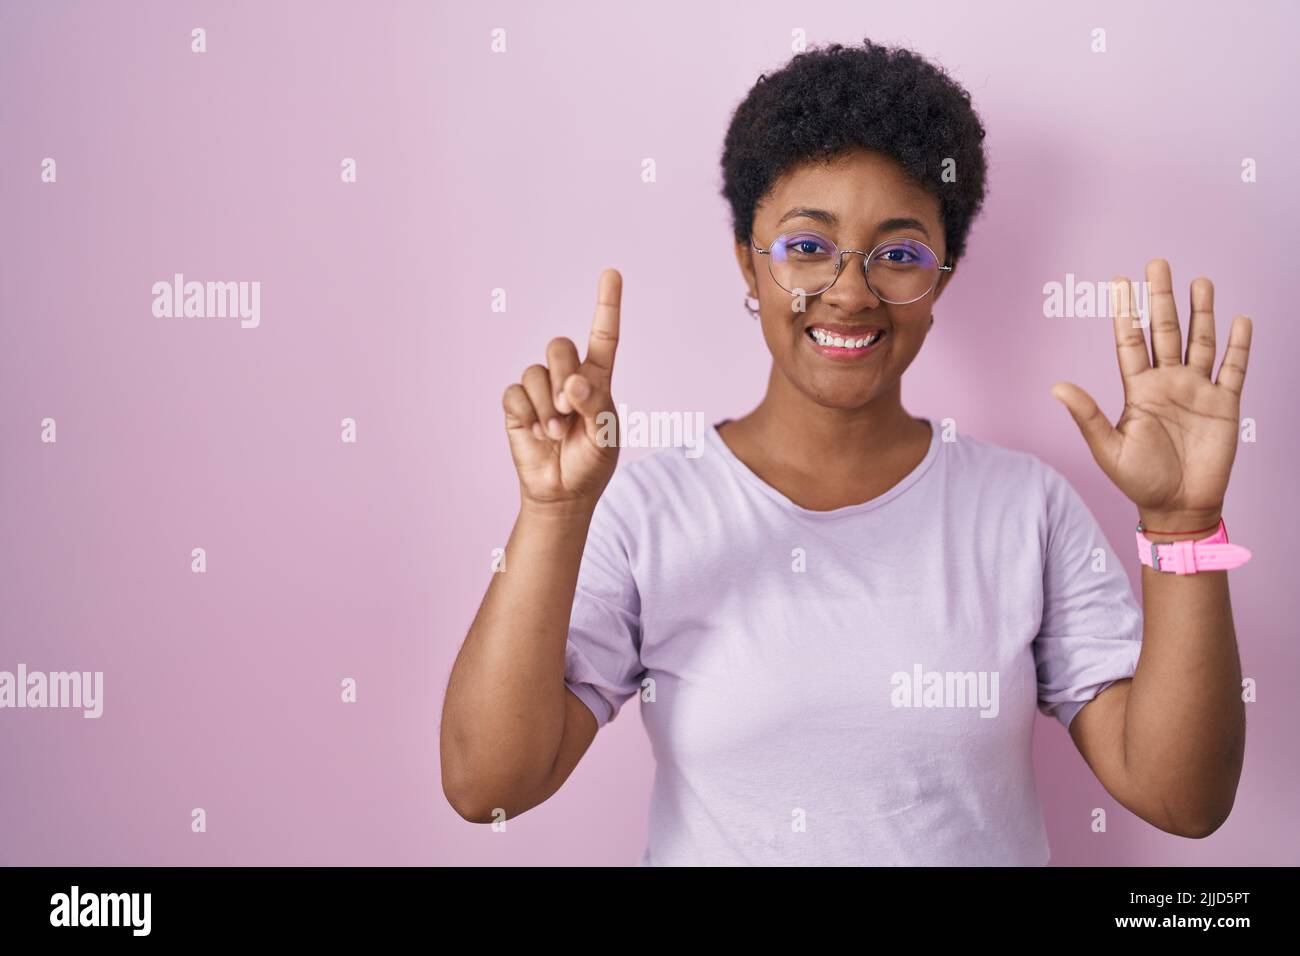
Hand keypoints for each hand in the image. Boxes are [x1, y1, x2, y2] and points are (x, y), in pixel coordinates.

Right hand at [502, 268, 622, 510]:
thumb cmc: (590, 463)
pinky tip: (537, 434)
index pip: (603, 336)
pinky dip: (527, 415)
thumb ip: (595, 406)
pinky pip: (514, 394)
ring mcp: (539, 390)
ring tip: (555, 433)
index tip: (611, 273)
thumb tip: (573, 383)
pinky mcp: (517, 406)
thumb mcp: (605, 438)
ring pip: (534, 372)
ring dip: (546, 406)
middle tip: (570, 408)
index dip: (606, 304)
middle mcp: (567, 377)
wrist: (562, 493)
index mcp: (597, 379)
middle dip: (563, 374)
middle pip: (559, 346)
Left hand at [1051, 259, 1252, 532]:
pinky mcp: (1224, 405)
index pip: (1130, 342)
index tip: (1120, 282)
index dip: (1126, 313)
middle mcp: (1167, 383)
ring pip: (1200, 342)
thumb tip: (1056, 387)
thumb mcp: (1108, 448)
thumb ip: (1086, 415)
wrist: (1178, 507)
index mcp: (1138, 390)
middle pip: (1165, 331)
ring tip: (1199, 281)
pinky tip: (1239, 321)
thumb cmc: (1140, 480)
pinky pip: (1233, 369)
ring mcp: (1197, 391)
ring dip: (1201, 313)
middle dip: (1162, 298)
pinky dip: (1238, 346)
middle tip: (1158, 264)